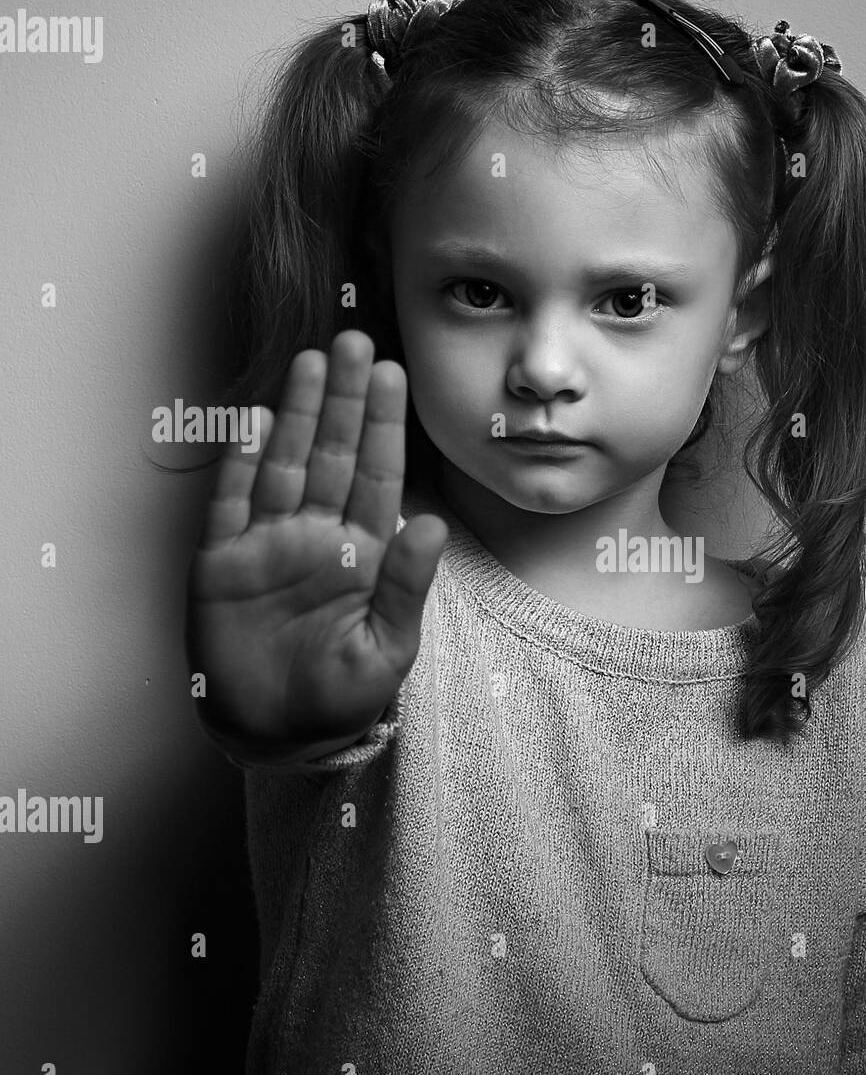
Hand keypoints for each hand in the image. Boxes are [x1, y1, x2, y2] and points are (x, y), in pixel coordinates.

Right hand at [185, 330, 446, 755]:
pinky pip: (230, 505)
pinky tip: (255, 422)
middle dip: (345, 400)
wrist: (276, 734)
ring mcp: (268, 544)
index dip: (385, 426)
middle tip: (355, 341)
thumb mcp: (387, 649)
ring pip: (285, 464)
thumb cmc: (341, 695)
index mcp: (364, 553)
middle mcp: (318, 535)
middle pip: (334, 455)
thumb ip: (408, 586)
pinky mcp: (222, 563)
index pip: (379, 476)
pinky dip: (239, 465)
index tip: (395, 374)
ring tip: (311, 361)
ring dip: (299, 415)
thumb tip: (434, 523)